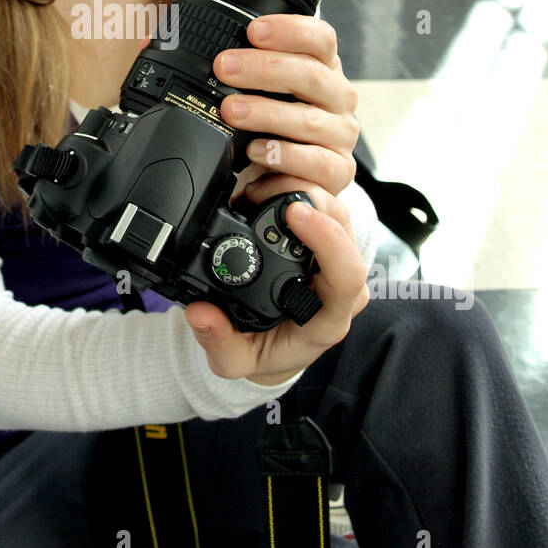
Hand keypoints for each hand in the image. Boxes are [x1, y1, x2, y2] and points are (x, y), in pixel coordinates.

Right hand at [184, 15, 366, 381]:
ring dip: (277, 79)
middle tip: (234, 120)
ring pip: (330, 96)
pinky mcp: (320, 101)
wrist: (271, 280)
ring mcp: (335, 142)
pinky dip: (294, 41)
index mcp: (334, 271)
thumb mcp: (239, 345)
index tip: (291, 210)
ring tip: (228, 71)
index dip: (330, 229)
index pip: (353, 249)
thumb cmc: (260, 311)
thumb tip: (200, 312)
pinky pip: (323, 59)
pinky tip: (257, 31)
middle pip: (335, 147)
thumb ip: (220, 338)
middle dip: (284, 127)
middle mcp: (341, 195)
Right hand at [185, 190, 368, 382]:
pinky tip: (263, 189)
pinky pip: (322, 202)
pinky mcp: (324, 237)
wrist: (276, 345)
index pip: (347, 274)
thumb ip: (218, 342)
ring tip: (252, 191)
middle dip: (304, 198)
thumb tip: (200, 312)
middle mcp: (340, 283)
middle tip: (256, 193)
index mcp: (329, 317)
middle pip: (343, 226)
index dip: (327, 239)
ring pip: (334, 206)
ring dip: (296, 188)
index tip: (294, 215)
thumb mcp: (236, 360)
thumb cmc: (265, 351)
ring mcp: (335, 255)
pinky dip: (293, 187)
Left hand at [214, 14, 359, 204]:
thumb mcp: (255, 94)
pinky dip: (283, 157)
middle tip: (224, 67)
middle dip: (264, 68)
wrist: (284, 181)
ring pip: (309, 120)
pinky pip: (316, 163)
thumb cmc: (270, 129)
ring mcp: (340, 136)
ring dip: (266, 113)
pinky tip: (256, 152)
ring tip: (231, 111)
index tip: (254, 30)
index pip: (320, 39)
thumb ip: (233, 68)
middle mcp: (338, 99)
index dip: (290, 30)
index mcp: (323, 69)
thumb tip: (172, 46)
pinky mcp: (338, 172)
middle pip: (312, 75)